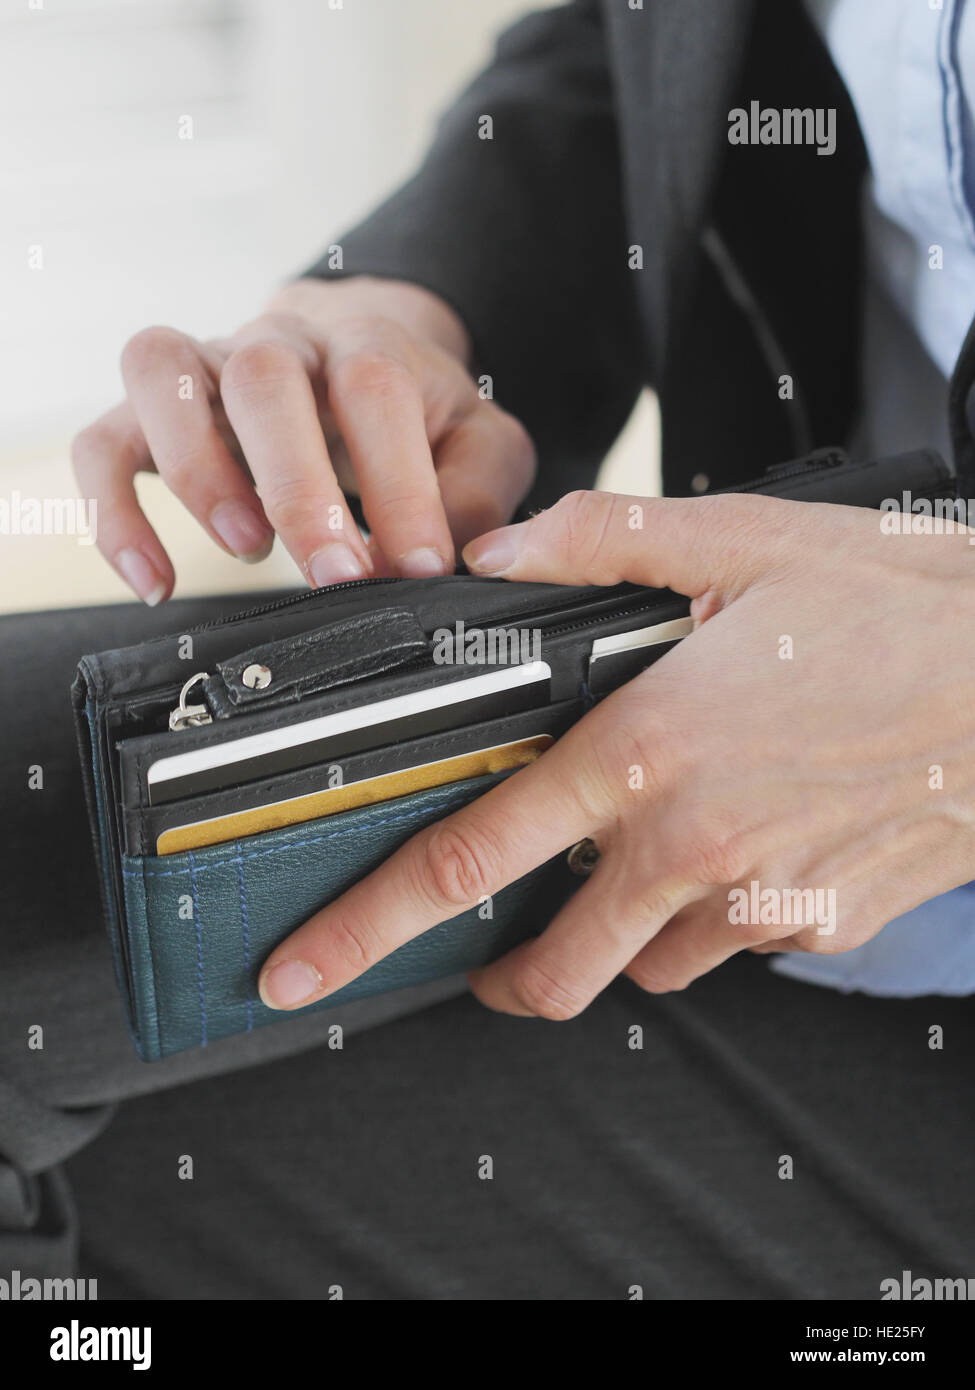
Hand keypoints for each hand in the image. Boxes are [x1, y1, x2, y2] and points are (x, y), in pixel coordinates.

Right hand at [72, 276, 534, 602]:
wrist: (345, 347)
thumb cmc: (412, 409)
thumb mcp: (476, 442)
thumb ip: (476, 494)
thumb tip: (453, 563)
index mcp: (365, 344)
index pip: (375, 391)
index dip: (397, 483)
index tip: (419, 568)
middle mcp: (275, 344)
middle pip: (263, 379)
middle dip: (296, 487)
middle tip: (335, 574)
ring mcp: (204, 369)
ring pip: (161, 375)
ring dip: (196, 470)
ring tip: (247, 549)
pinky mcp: (150, 412)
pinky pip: (101, 444)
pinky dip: (114, 513)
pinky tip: (154, 580)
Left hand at [257, 489, 974, 1015]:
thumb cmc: (898, 608)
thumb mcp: (743, 541)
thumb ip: (603, 544)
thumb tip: (501, 551)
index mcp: (641, 751)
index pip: (467, 858)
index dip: (366, 925)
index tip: (308, 969)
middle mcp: (686, 843)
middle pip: (547, 968)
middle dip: (496, 980)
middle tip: (480, 961)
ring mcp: (756, 898)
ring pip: (642, 966)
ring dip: (616, 937)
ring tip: (628, 875)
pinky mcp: (817, 925)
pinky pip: (731, 951)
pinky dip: (707, 922)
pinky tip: (733, 854)